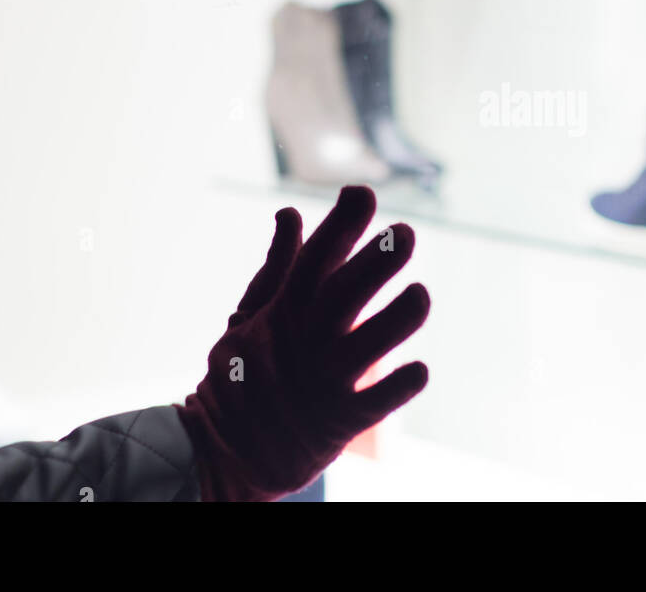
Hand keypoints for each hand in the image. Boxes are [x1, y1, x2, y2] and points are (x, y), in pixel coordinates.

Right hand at [175, 184, 429, 500]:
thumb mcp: (249, 315)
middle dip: (374, 262)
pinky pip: (373, 403)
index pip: (315, 259)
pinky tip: (419, 369)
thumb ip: (277, 267)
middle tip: (406, 232)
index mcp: (283, 311)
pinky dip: (395, 387)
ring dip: (394, 320)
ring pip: (364, 346)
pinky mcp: (340, 421)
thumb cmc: (243, 373)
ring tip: (420, 294)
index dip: (340, 225)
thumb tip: (291, 213)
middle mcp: (304, 341)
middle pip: (343, 295)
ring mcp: (322, 380)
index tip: (363, 192)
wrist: (225, 451)